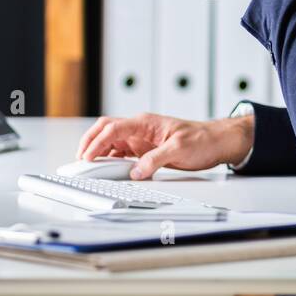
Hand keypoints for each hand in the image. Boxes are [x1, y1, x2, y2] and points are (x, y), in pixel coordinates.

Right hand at [74, 113, 254, 178]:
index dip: (97, 143)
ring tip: (88, 167)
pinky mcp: (144, 150)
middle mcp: (139, 129)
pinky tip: (106, 170)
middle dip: (89, 142)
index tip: (87, 156)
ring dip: (98, 152)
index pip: (113, 128)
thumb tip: (136, 172)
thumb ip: (155, 160)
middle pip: (105, 130)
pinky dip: (110, 160)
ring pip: (110, 142)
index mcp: (144, 123)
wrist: (216, 142)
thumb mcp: (179, 149)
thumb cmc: (201, 139)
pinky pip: (121, 153)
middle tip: (79, 159)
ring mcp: (140, 140)